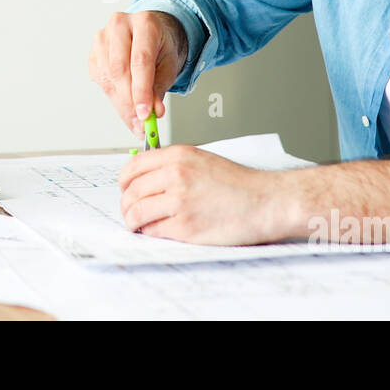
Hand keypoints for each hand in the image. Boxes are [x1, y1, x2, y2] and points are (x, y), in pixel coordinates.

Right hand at [87, 11, 186, 137]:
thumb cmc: (161, 47)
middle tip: (140, 123)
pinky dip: (113, 97)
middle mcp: (120, 25)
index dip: (141, 91)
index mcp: (145, 23)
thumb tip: (153, 112)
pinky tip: (125, 100)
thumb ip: (159, 89)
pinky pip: (100, 81)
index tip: (145, 114)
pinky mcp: (93, 52)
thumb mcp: (168, 66)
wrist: (152, 35)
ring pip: (107, 77)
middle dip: (129, 101)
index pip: (140, 60)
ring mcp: (103, 37)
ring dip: (121, 103)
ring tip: (135, 117)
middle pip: (119, 69)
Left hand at [118, 145, 293, 244]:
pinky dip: (150, 233)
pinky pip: (152, 231)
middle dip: (126, 204)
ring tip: (139, 224)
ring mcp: (179, 202)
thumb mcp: (202, 160)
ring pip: (135, 213)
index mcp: (178, 156)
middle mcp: (175, 176)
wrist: (265, 202)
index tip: (125, 189)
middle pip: (130, 192)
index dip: (124, 181)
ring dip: (133, 221)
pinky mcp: (184, 227)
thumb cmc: (239, 184)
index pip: (133, 166)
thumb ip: (172, 165)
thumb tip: (145, 177)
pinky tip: (157, 230)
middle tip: (130, 211)